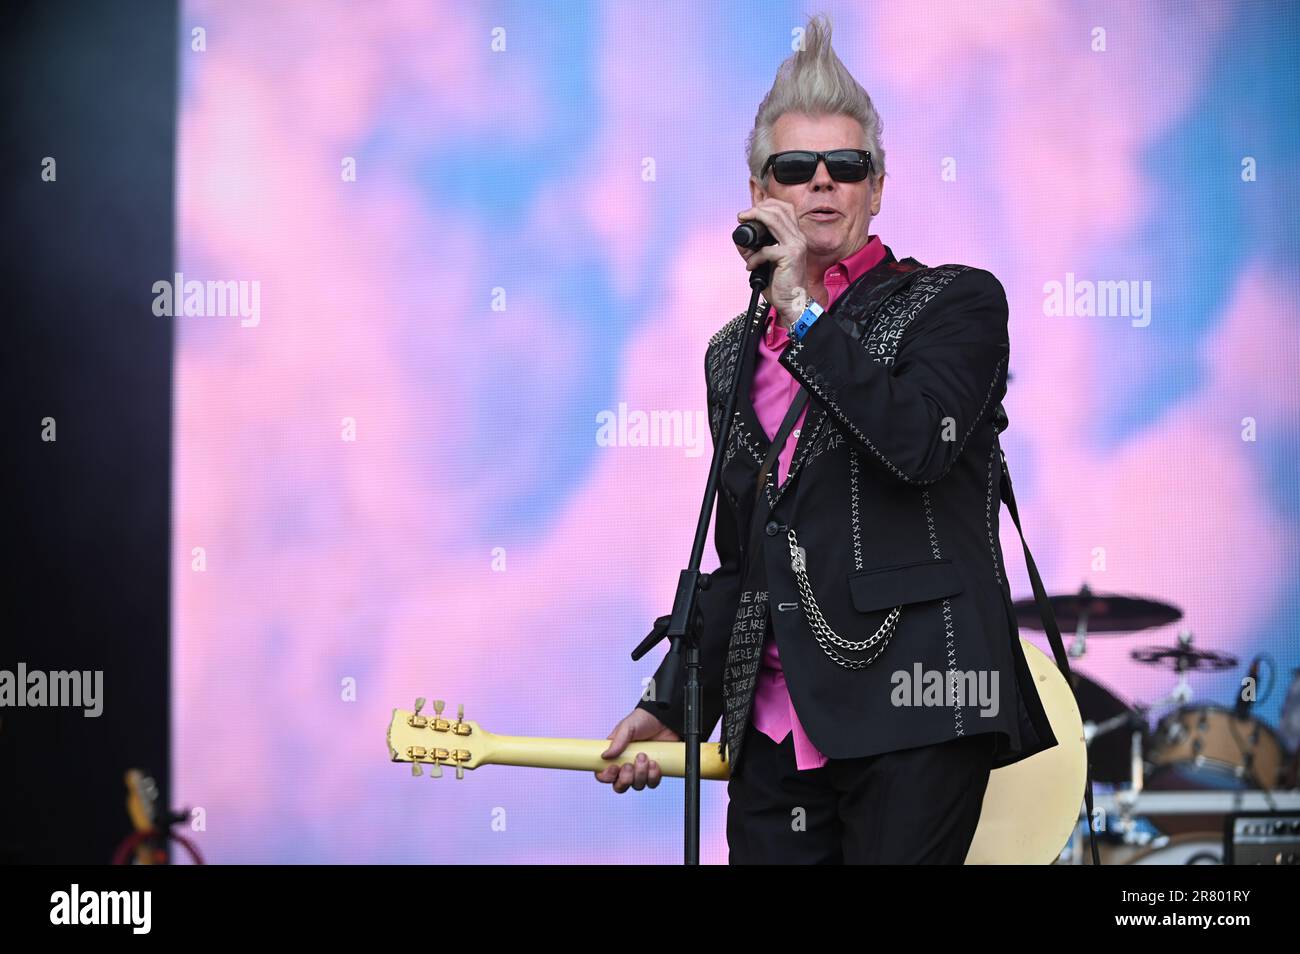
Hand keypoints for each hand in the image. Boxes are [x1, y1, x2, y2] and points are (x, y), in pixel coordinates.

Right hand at [594, 708, 680, 792]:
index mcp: (615, 756)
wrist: (665, 719)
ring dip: (640, 774)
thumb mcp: (627, 727)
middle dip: (625, 779)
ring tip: (644, 757)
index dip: (606, 776)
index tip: (614, 768)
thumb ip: (616, 741)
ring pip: (637, 786)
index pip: (603, 774)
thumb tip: (604, 756)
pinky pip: (652, 783)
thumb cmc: (643, 720)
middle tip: (630, 765)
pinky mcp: (654, 772)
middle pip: (620, 786)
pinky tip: (654, 763)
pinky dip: (653, 776)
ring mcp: (641, 770)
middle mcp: (626, 766)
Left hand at [736, 198, 808, 326]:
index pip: (786, 209)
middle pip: (779, 210)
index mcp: (795, 236)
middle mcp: (798, 237)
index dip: (768, 205)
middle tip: (742, 216)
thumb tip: (739, 240)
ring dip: (755, 219)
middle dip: (757, 209)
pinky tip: (751, 266)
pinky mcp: (789, 256)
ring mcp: (796, 245)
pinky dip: (754, 257)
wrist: (793, 303)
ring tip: (742, 224)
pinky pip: (765, 250)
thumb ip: (754, 250)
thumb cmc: (781, 284)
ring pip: (774, 220)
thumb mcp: (766, 262)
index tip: (750, 212)